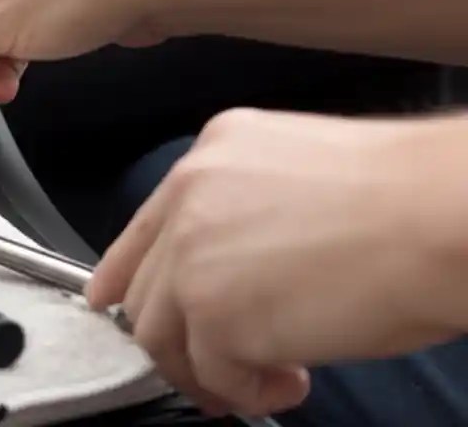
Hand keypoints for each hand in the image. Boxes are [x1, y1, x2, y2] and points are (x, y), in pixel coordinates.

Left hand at [87, 108, 467, 416]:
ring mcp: (192, 256)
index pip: (144, 228)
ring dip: (207, 372)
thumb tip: (238, 275)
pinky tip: (289, 380)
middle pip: (145, 290)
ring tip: (261, 380)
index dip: (124, 276)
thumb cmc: (406, 200)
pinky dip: (245, 391)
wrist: (441, 214)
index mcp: (211, 155)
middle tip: (216, 369)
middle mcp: (188, 198)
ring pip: (161, 337)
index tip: (111, 303)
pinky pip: (210, 372)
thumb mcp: (302, 178)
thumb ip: (248, 216)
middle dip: (175, 340)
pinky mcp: (214, 313)